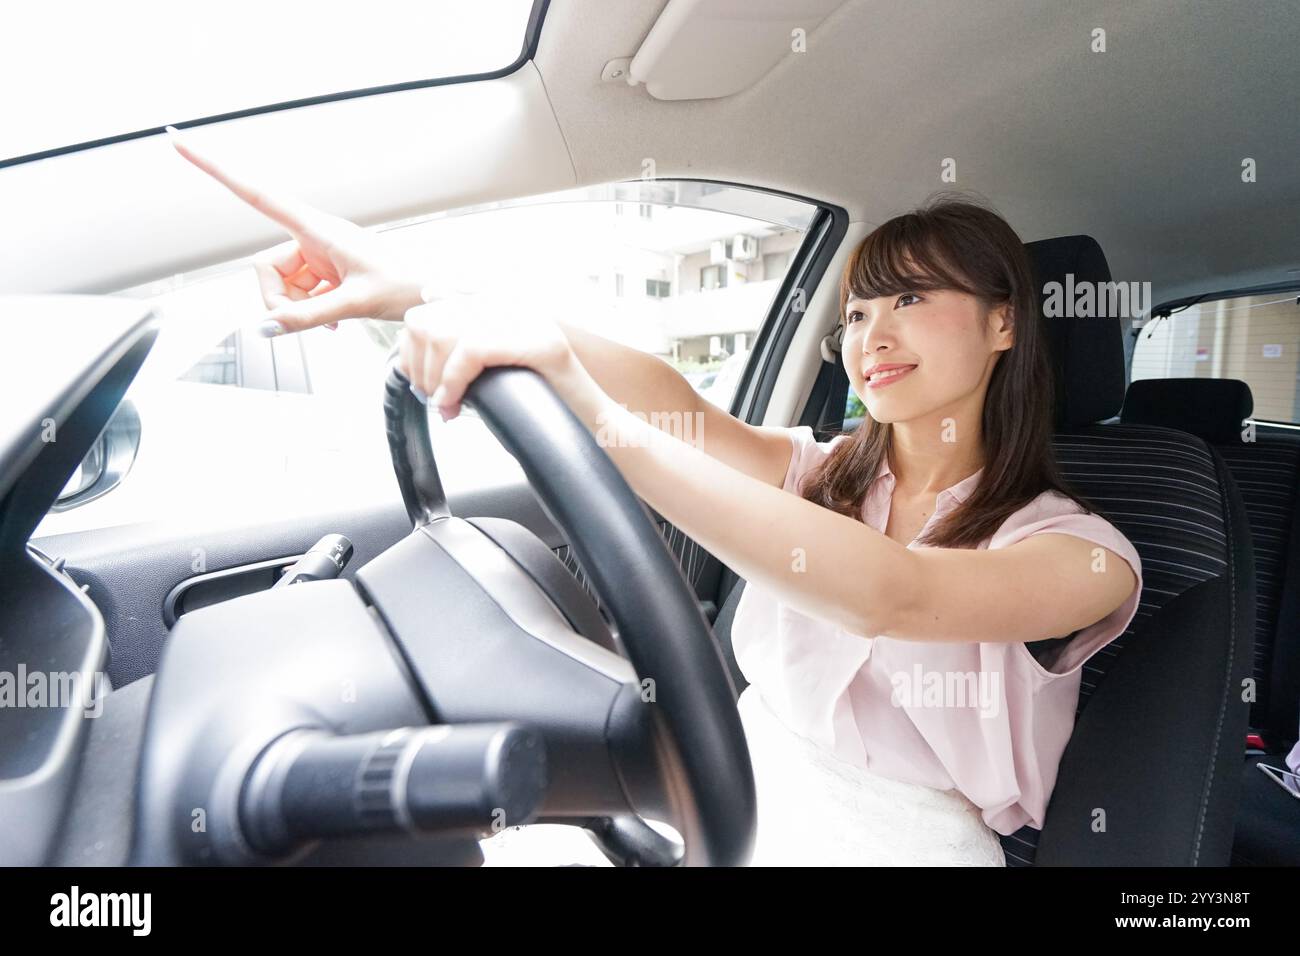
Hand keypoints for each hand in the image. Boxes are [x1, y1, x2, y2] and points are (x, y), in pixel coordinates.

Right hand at [166, 126, 423, 333]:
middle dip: (278, 300)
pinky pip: (301, 293)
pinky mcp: (328, 270)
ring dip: (298, 309)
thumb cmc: (408, 285)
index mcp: (317, 228)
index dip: (215, 169)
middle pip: (266, 266)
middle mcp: (314, 235)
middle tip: (306, 323)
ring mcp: (320, 254)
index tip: (178, 141)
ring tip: (332, 321)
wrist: (438, 292)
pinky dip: (309, 311)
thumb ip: (307, 318)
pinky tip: (333, 322)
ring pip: (283, 285)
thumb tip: (265, 329)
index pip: (256, 193)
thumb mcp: (355, 304)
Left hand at [399, 291, 607, 423]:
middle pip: (432, 317)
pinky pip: (472, 349)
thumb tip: (415, 344)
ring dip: (433, 376)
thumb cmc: (546, 417)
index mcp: (506, 312)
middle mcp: (518, 309)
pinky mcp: (542, 344)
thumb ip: (463, 359)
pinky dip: (452, 380)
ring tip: (446, 406)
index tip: (419, 380)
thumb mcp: (494, 381)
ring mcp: (533, 323)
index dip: (416, 345)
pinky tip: (454, 405)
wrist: (596, 439)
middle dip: (419, 364)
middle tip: (435, 400)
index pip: (438, 304)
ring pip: (445, 331)